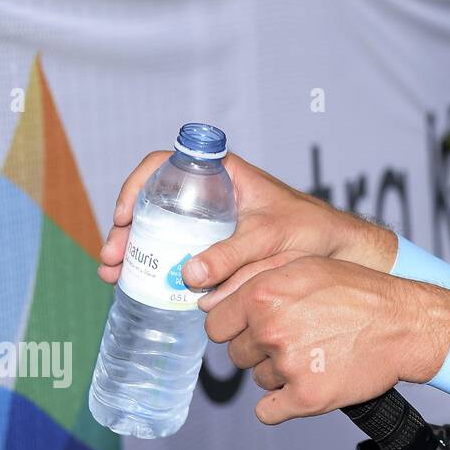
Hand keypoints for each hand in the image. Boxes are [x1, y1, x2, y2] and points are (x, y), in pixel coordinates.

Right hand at [98, 151, 395, 289]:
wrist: (337, 249)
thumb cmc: (311, 229)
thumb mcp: (270, 237)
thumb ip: (232, 255)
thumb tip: (187, 276)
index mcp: (222, 173)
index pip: (166, 163)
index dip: (138, 184)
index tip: (127, 215)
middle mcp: (210, 194)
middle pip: (154, 202)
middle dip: (127, 229)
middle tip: (113, 259)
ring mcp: (210, 222)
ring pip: (161, 230)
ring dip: (135, 251)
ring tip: (116, 277)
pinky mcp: (215, 247)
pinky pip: (178, 252)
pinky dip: (157, 267)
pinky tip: (140, 287)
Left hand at [201, 254, 449, 423]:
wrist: (405, 324)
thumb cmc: (362, 293)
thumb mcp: (307, 267)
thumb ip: (261, 282)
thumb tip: (217, 300)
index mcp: (264, 294)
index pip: (216, 324)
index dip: (235, 327)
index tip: (254, 328)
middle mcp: (271, 329)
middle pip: (237, 354)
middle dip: (261, 349)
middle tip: (299, 338)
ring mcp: (288, 365)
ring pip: (258, 380)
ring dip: (280, 373)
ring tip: (316, 354)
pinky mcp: (306, 397)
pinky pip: (268, 412)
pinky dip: (282, 404)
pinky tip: (305, 385)